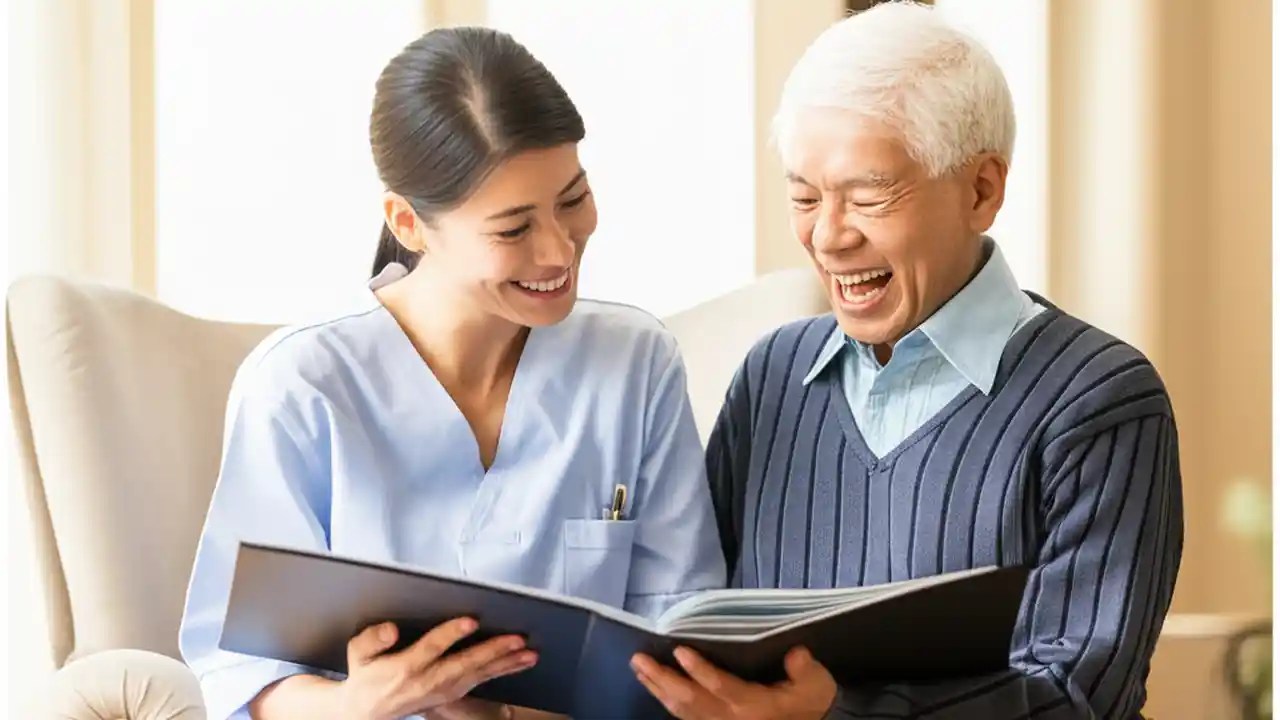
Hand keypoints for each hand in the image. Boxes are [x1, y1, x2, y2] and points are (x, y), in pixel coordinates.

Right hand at [339, 618, 536, 719]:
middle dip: (492, 652)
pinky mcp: (453, 693)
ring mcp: (443, 690)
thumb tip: (391, 629)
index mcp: (406, 667)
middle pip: (464, 665)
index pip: (432, 648)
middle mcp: (428, 681)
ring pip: (479, 676)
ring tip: (529, 652)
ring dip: (506, 663)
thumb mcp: (356, 653)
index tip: (471, 621)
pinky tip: (521, 661)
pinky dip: (503, 671)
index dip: (451, 634)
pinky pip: (482, 681)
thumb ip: (372, 639)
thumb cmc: (365, 674)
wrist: (366, 712)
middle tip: (517, 639)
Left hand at [631, 646, 835, 719]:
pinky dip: (667, 702)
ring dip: (658, 689)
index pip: (721, 687)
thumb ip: (805, 670)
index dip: (700, 671)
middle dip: (663, 679)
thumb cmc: (809, 702)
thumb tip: (796, 655)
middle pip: (691, 700)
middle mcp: (731, 718)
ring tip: (639, 669)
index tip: (680, 651)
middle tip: (639, 659)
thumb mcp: (815, 685)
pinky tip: (655, 687)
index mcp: (754, 705)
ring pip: (683, 710)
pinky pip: (686, 717)